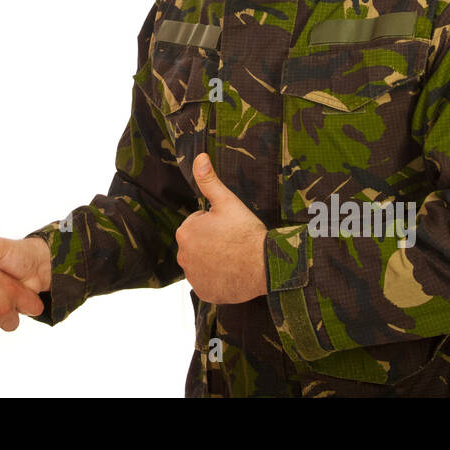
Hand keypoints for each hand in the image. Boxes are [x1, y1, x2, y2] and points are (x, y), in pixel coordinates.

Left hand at [175, 153, 267, 304]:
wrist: (265, 265)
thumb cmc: (246, 232)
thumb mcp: (227, 201)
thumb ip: (208, 180)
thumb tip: (198, 157)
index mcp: (185, 232)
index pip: (197, 224)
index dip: (215, 224)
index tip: (230, 228)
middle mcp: (183, 256)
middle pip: (197, 244)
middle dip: (211, 242)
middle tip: (233, 243)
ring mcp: (193, 277)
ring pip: (202, 263)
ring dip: (213, 260)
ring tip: (234, 258)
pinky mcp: (204, 292)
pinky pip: (208, 283)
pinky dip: (217, 279)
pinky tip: (232, 273)